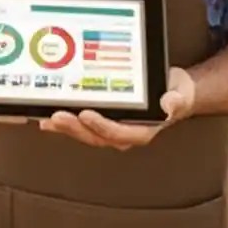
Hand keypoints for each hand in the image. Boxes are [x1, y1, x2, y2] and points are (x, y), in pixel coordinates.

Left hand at [39, 67, 195, 149]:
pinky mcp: (101, 121)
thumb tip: (169, 105)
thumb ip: (175, 100)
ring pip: (85, 133)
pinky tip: (48, 117)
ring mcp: (111, 128)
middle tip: (58, 116)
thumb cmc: (175, 93)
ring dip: (66, 127)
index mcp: (143, 131)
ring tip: (48, 119)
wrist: (174, 92)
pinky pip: (81, 125)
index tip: (87, 115)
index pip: (120, 133)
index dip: (102, 126)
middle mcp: (124, 133)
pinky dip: (65, 122)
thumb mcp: (179, 94)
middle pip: (96, 136)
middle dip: (76, 128)